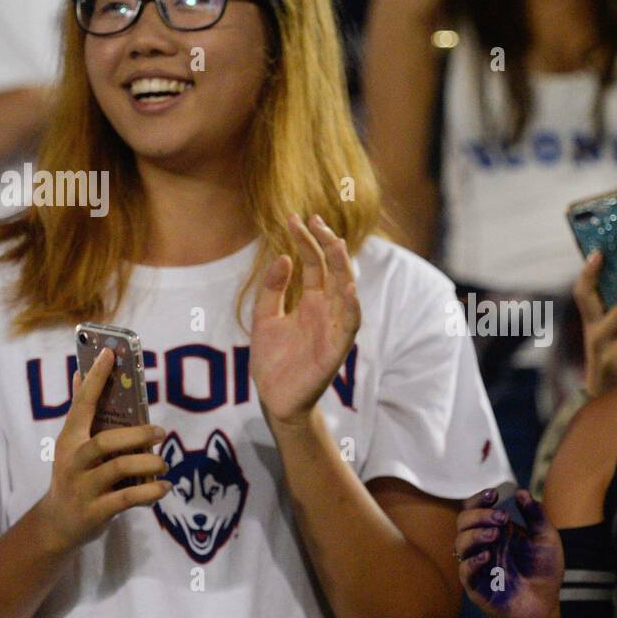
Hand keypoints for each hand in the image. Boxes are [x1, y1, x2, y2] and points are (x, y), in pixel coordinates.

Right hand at [36, 346, 170, 552]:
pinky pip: (127, 498)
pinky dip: (150, 492)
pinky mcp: (94, 511)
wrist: (56, 524)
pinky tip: (164, 486)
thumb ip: (81, 412)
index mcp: (69, 439)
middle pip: (105, 441)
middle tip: (160, 432)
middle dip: (137, 435)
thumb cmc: (73, 476)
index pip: (82, 403)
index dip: (95, 378)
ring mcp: (83, 487)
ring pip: (119, 468)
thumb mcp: (71, 445)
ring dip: (148, 463)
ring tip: (164, 462)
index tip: (109, 354)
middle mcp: (73, 461)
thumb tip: (80, 372)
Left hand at [250, 213, 359, 426]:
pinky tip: (349, 290)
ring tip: (335, 245)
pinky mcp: (336, 350)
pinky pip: (349, 326)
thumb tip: (283, 257)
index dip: (307, 240)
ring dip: (343, 269)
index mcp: (312, 301)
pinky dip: (351, 308)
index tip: (294, 218)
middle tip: (315, 221)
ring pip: (346, 292)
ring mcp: (333, 328)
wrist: (275, 399)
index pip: (315, 263)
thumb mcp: (265, 317)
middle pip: (334, 270)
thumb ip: (273, 289)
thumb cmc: (274, 361)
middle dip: (328, 245)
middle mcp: (327, 310)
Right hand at [454, 489, 563, 617]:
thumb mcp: (546, 538)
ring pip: (460, 544)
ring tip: (495, 535)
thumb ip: (536, 515)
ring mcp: (478, 565)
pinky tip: (487, 556)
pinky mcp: (477, 587)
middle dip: (479, 515)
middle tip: (501, 518)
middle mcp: (483, 545)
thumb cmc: (545, 570)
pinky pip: (465, 572)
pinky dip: (473, 562)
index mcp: (496, 529)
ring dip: (474, 535)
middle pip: (463, 522)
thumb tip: (521, 491)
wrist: (546, 605)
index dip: (480, 499)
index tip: (494, 494)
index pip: (476, 508)